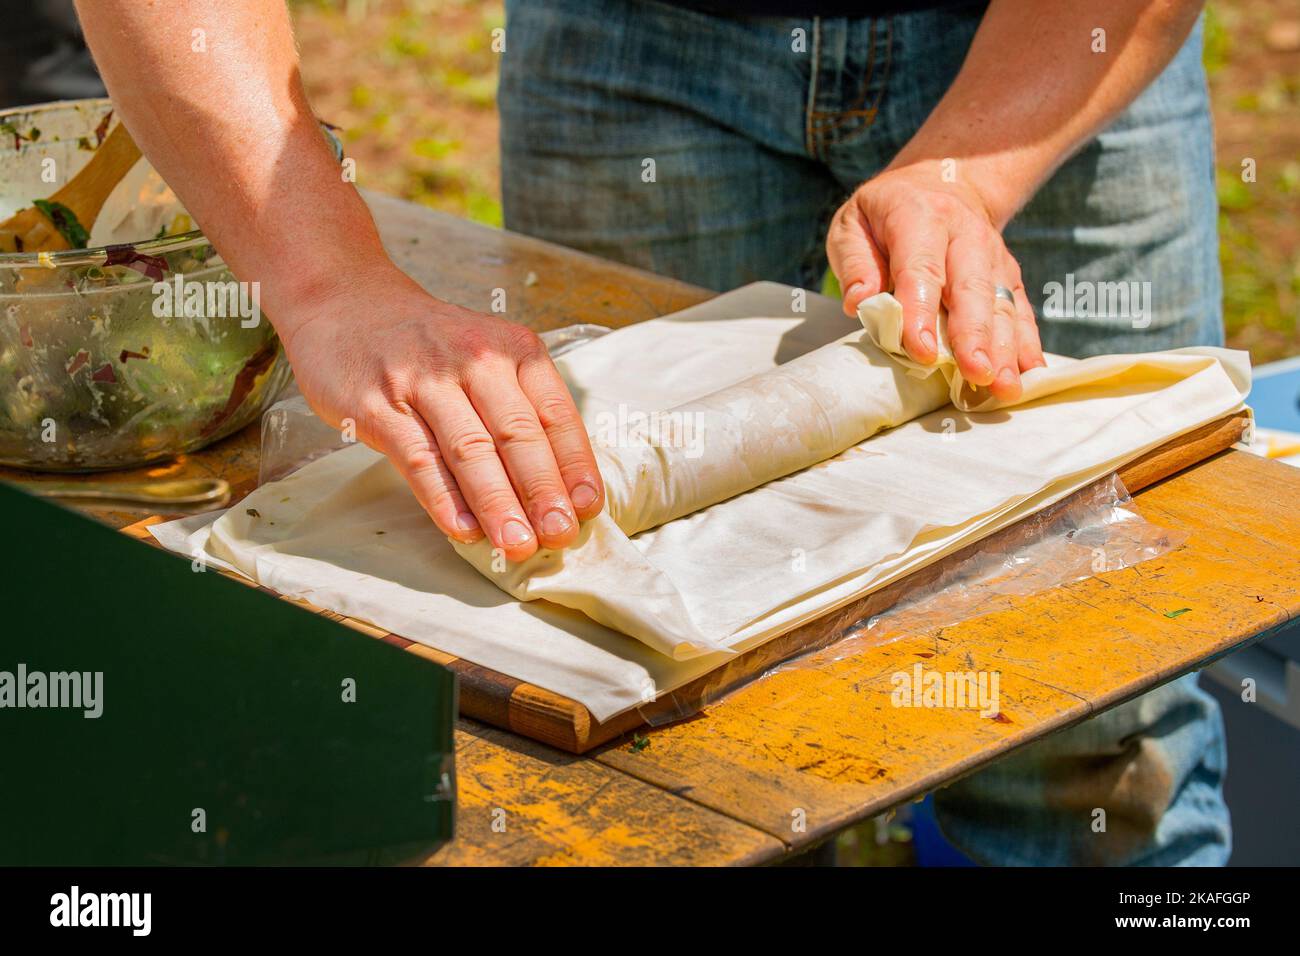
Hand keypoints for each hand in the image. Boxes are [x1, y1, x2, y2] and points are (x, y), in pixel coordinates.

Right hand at [279, 267, 604, 560]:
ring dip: (498, 504)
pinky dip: (443, 498)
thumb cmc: (428, 343)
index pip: (556, 414)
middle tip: (559, 535)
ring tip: (517, 545)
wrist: (346, 302)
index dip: (575, 465)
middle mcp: (475, 358)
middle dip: (543, 492)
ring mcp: (424, 379)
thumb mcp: (488, 354)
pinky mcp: (377, 403)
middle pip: (518, 434)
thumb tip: (558, 485)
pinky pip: (418, 458)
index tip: (588, 508)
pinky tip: (463, 529)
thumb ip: (521, 408)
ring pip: (471, 450)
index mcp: (515, 349)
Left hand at [826, 161, 1044, 401]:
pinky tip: (1030, 374)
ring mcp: (992, 256)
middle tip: (977, 374)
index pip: (922, 268)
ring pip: (1002, 303)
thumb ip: (854, 263)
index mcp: (920, 216)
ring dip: (1007, 348)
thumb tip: (859, 302)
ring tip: (1006, 387)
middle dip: (975, 336)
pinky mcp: (1008, 276)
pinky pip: (1020, 311)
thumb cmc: (885, 215)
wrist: (940, 183)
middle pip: (972, 289)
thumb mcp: (852, 225)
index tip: (921, 351)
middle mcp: (965, 234)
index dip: (922, 311)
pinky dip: (1026, 344)